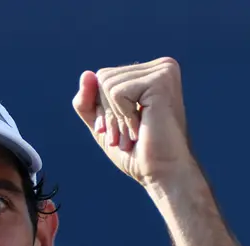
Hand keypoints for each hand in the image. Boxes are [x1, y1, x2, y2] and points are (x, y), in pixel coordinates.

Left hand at [72, 58, 200, 193]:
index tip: (119, 133)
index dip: (103, 110)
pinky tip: (140, 129)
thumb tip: (86, 74)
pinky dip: (123, 117)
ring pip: (108, 84)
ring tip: (134, 135)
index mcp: (150, 73)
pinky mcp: (160, 82)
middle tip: (126, 137)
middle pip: (104, 77)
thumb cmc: (138, 154)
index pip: (103, 77)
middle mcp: (160, 67)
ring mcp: (163, 71)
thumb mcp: (104, 125)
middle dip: (108, 114)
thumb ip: (89, 101)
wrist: (163, 175)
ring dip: (116, 119)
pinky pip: (117, 92)